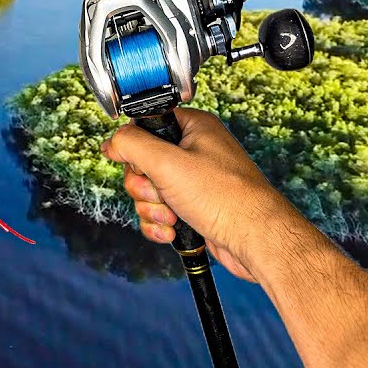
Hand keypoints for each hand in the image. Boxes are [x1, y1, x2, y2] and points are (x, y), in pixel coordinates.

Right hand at [100, 108, 302, 282]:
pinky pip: (160, 212)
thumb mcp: (167, 162)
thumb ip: (132, 145)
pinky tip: (172, 230)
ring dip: (152, 209)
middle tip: (159, 194)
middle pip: (141, 164)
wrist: (255, 239)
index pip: (145, 128)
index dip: (135, 150)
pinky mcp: (193, 207)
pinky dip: (160, 224)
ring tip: (171, 216)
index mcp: (193, 128)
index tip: (139, 165)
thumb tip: (112, 141)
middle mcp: (195, 151)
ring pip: (148, 191)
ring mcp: (194, 181)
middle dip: (144, 187)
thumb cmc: (226, 198)